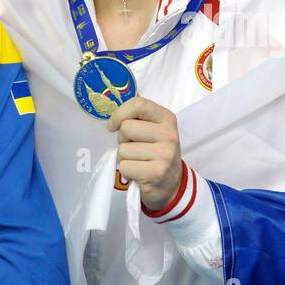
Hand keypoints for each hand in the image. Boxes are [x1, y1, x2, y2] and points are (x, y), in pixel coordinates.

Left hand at [107, 96, 183, 211]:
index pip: (138, 104)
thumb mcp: (153, 129)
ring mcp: (164, 154)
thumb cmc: (155, 153)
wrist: (171, 184)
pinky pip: (124, 166)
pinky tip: (138, 173)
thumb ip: (138, 115)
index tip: (114, 125)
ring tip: (137, 162)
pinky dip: (126, 171)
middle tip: (134, 148)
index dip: (120, 114)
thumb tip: (117, 99)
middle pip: (126, 128)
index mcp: (167, 119)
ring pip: (123, 149)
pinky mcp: (156, 173)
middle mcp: (168, 135)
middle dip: (123, 139)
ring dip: (124, 158)